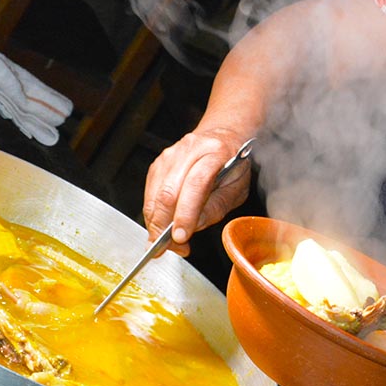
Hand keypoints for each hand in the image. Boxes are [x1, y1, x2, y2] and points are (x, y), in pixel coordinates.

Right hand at [142, 128, 253, 255]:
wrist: (221, 137)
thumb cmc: (233, 164)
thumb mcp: (237, 188)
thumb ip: (216, 208)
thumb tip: (191, 228)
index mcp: (214, 153)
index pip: (195, 185)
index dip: (185, 215)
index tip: (181, 238)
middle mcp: (188, 150)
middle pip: (168, 192)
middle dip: (165, 226)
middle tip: (172, 249)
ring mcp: (169, 156)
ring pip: (154, 196)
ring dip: (156, 225)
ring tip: (166, 244)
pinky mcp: (157, 165)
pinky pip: (149, 195)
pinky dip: (153, 216)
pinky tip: (161, 228)